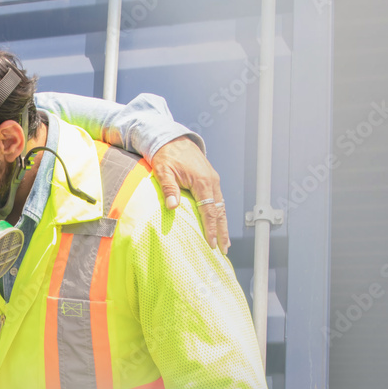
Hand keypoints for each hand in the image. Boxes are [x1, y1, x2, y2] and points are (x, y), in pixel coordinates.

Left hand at [151, 137, 228, 253]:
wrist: (172, 139)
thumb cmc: (165, 155)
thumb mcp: (163, 171)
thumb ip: (169, 189)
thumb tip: (173, 208)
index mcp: (202, 181)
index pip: (209, 210)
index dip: (211, 228)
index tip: (212, 244)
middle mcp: (212, 181)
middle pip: (219, 211)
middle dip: (222, 231)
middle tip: (224, 249)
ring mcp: (213, 179)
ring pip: (221, 205)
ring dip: (223, 224)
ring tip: (224, 242)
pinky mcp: (210, 179)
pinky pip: (217, 199)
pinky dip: (219, 212)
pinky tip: (218, 223)